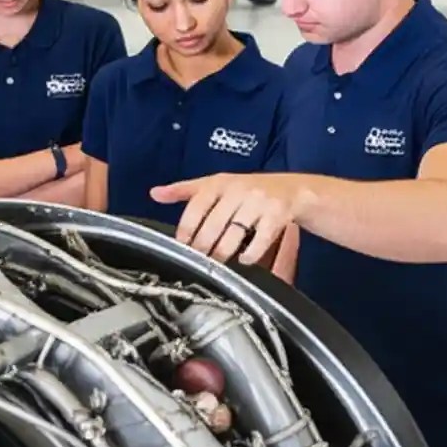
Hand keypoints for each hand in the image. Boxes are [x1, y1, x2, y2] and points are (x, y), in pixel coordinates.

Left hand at [150, 173, 307, 265]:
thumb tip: (154, 193)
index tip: (181, 246)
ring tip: (217, 264)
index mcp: (219, 182)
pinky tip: (243, 260)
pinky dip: (249, 254)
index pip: (195, 207)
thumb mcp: (215, 185)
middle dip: (203, 247)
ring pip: (234, 234)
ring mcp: (259, 202)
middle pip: (212, 225)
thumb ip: (184, 190)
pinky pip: (259, 240)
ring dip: (223, 253)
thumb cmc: (247, 190)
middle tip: (198, 261)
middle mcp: (238, 189)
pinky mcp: (277, 214)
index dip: (186, 230)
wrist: (292, 189)